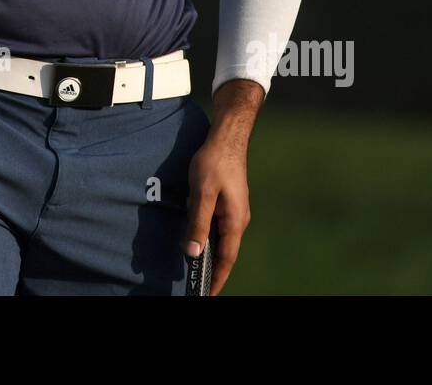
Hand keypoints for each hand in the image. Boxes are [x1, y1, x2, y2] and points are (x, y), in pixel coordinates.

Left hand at [182, 79, 261, 293]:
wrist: (227, 136)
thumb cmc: (215, 162)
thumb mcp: (201, 194)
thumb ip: (197, 224)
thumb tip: (193, 253)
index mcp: (235, 221)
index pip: (226, 259)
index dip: (216, 279)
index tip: (207, 295)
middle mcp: (238, 219)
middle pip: (225, 252)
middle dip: (212, 270)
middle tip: (197, 285)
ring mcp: (234, 211)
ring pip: (220, 238)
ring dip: (209, 253)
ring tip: (195, 268)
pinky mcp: (228, 202)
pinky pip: (217, 226)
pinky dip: (208, 236)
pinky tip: (196, 238)